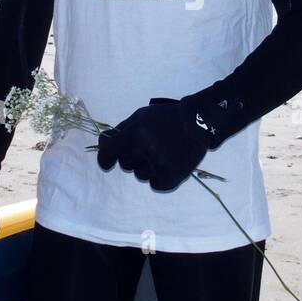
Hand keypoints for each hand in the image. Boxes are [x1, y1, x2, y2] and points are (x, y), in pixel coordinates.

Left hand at [96, 97, 212, 191]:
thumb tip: (102, 144)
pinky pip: (155, 185)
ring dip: (147, 167)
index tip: (107, 163)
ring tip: (162, 154)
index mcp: (135, 132)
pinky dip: (159, 178)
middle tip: (148, 148)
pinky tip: (169, 164)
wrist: (199, 122)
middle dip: (132, 158)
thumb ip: (121, 129)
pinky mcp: (172, 176)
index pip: (108, 151)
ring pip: (140, 175)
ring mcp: (159, 164)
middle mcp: (145, 149)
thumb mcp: (141, 116)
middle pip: (126, 165)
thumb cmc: (166, 118)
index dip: (104, 159)